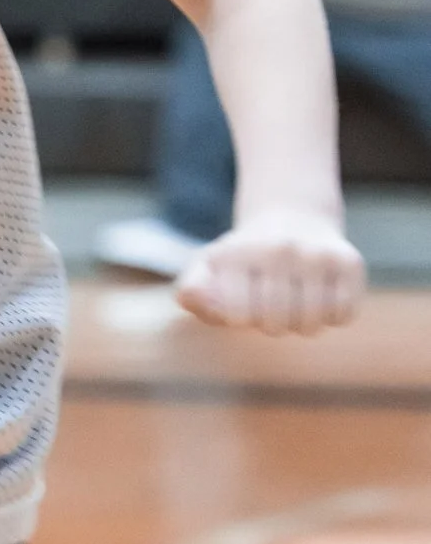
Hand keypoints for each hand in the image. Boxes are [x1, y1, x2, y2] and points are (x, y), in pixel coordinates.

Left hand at [175, 207, 364, 335]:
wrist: (292, 218)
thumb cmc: (244, 258)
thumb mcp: (208, 268)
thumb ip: (192, 289)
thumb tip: (193, 297)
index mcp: (238, 253)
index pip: (240, 317)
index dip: (241, 318)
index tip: (241, 298)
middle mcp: (279, 249)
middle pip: (276, 325)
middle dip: (270, 323)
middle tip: (270, 298)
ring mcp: (317, 254)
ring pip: (311, 324)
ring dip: (301, 323)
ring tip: (293, 297)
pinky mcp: (350, 262)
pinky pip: (343, 315)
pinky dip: (332, 315)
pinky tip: (320, 293)